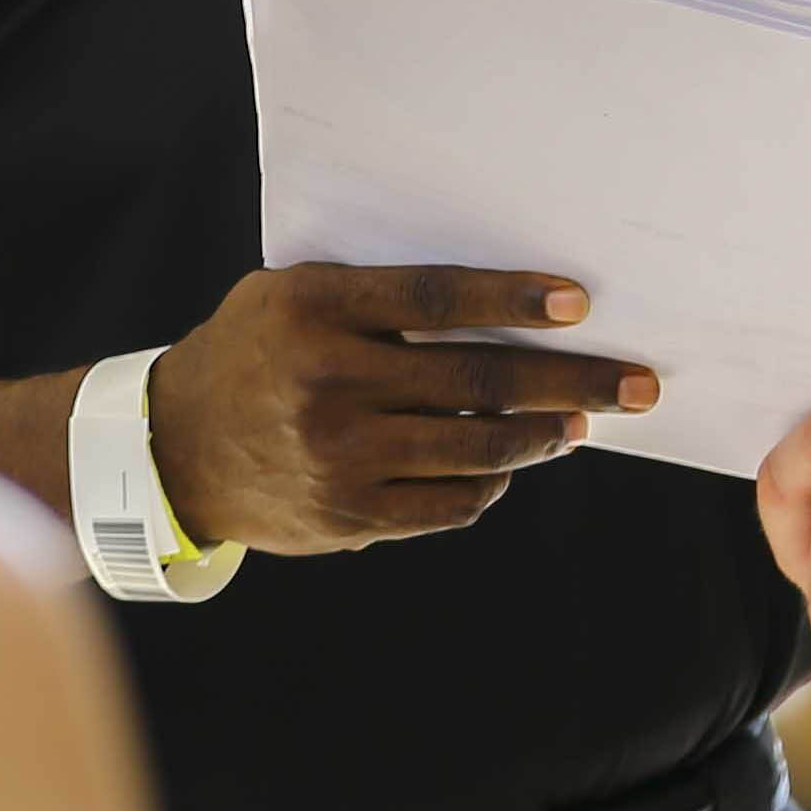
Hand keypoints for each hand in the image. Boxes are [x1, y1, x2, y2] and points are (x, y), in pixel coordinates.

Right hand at [147, 264, 656, 556]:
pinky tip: (511, 465)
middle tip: (637, 385)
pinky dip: (491, 485)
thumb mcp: (292, 294)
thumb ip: (376, 296)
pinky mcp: (348, 516)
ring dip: (543, 435)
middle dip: (572, 382)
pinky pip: (448, 505)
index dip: (512, 299)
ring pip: (475, 449)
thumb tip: (498, 305)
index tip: (578, 302)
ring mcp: (340, 456)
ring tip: (580, 422)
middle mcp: (329, 383)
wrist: (172, 448)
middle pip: (478, 381)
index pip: (436, 299)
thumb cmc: (254, 350)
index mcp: (315, 309)